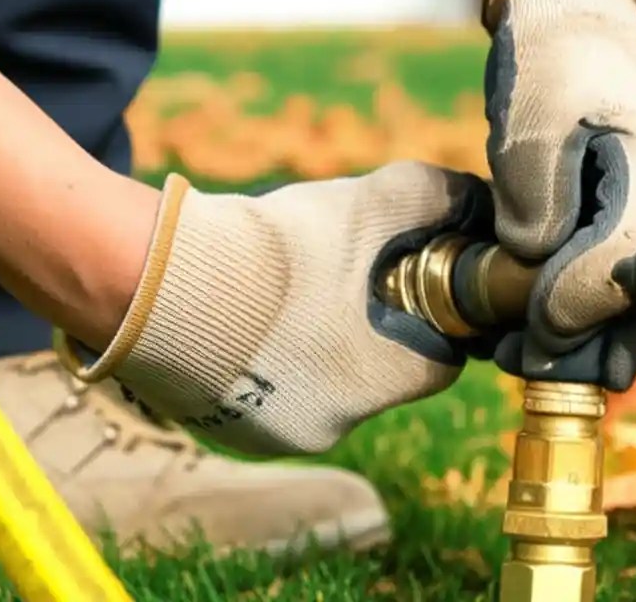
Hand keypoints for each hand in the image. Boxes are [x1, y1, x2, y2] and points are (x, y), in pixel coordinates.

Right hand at [56, 161, 496, 456]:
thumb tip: (478, 200)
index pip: (441, 360)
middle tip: (342, 283)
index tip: (407, 284)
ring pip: (325, 389)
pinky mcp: (230, 435)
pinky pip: (272, 400)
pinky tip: (252, 322)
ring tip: (290, 296)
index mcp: (386, 381)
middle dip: (372, 331)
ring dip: (320, 348)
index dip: (431, 316)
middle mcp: (340, 425)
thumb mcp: (377, 200)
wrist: (156, 279)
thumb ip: (443, 199)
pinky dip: (273, 365)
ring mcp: (279, 436)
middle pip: (381, 377)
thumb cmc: (281, 245)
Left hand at [481, 0, 635, 391]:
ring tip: (518, 361)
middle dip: (582, 343)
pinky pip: (616, 288)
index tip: (527, 327)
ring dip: (580, 339)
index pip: (625, 267)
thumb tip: (537, 268)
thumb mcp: (531, 125)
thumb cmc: (552, 67)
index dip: (574, 304)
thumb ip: (534, 203)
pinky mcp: (635, 228)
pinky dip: (579, 315)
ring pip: (632, 307)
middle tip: (522, 367)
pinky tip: (530, 335)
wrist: (574, 26)